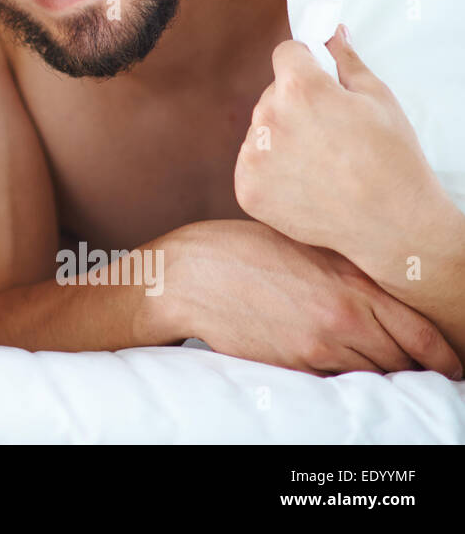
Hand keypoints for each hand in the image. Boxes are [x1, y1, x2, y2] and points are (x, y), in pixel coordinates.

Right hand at [155, 220, 461, 377]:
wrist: (192, 275)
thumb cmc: (246, 250)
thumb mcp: (310, 248)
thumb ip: (352, 272)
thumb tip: (387, 291)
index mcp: (353, 285)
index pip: (420, 331)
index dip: (443, 353)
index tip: (452, 362)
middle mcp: (343, 320)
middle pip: (401, 359)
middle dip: (413, 364)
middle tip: (419, 365)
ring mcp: (319, 348)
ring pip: (372, 374)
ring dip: (380, 372)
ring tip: (377, 363)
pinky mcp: (293, 366)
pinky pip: (335, 381)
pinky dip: (344, 377)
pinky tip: (337, 363)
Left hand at [233, 25, 456, 281]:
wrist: (392, 225)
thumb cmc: (392, 158)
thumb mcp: (378, 97)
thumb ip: (344, 59)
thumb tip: (330, 31)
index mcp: (300, 87)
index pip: (285, 53)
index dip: (305, 62)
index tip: (317, 77)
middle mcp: (268, 117)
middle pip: (272, 95)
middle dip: (296, 105)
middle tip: (330, 133)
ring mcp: (253, 155)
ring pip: (261, 130)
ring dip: (282, 138)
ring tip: (321, 162)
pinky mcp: (246, 187)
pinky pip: (252, 164)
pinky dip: (272, 171)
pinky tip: (305, 183)